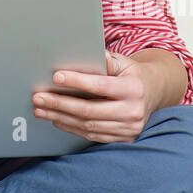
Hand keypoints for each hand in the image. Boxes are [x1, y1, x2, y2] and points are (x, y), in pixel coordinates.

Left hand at [32, 49, 157, 144]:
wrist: (154, 94)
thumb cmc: (132, 74)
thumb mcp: (124, 62)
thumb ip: (107, 60)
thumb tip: (85, 53)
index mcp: (134, 89)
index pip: (101, 86)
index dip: (77, 81)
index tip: (56, 77)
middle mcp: (133, 111)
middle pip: (90, 110)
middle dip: (60, 104)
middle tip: (38, 97)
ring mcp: (129, 128)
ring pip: (88, 125)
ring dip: (60, 117)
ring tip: (41, 109)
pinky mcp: (123, 139)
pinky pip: (92, 135)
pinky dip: (71, 127)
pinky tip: (56, 119)